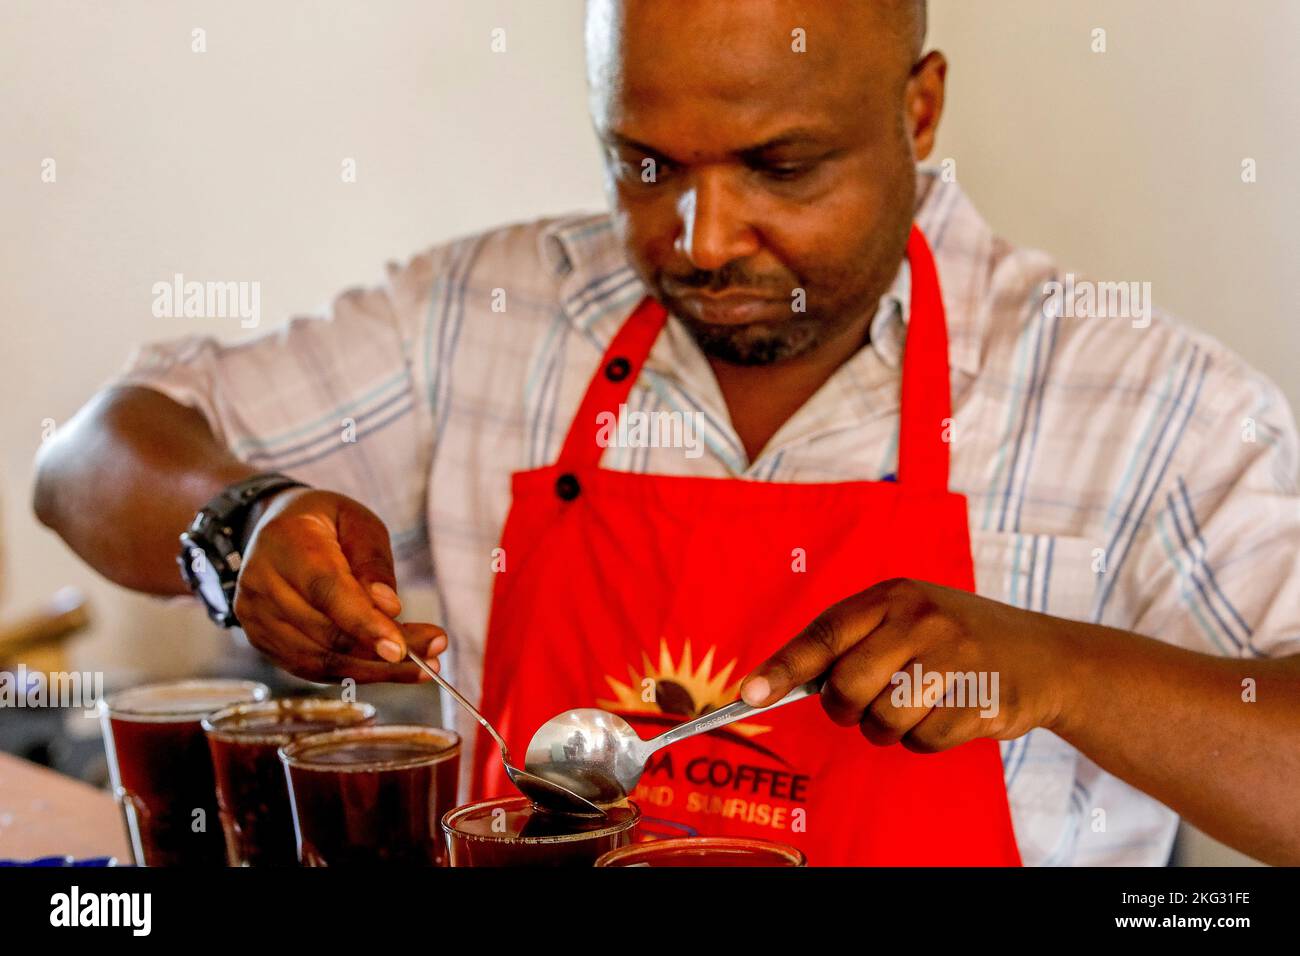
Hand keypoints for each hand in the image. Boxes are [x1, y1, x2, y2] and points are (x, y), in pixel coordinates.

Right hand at [232, 488, 446, 682]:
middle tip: (434, 654)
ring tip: (422, 668)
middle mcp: (261, 583)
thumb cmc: (326, 523)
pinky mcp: (262, 641)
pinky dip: (353, 673)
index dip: (364, 623)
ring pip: (319, 660)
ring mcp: (256, 617)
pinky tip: (388, 670)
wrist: (276, 530)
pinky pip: (312, 669)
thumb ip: (373, 562)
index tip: (402, 648)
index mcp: (285, 543)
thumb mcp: (359, 522)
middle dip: (383, 652)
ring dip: (374, 670)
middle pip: (326, 632)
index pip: (326, 591)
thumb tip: (389, 608)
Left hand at [739, 578, 1073, 751]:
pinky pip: (923, 740)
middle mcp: (921, 618)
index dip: (783, 668)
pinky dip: (926, 739)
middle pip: (847, 688)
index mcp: (894, 595)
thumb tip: (776, 684)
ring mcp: (954, 656)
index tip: (749, 696)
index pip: (824, 633)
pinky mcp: (981, 697)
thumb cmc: (955, 641)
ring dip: (889, 728)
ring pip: (883, 720)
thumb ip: (851, 643)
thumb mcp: (908, 619)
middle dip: (848, 709)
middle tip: (868, 702)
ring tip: (917, 704)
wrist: (1047, 656)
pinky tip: (950, 712)